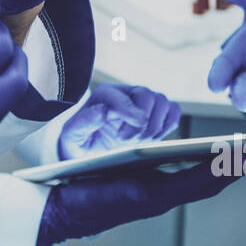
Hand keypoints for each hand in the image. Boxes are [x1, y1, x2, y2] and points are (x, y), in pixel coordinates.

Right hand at [36, 163, 236, 245]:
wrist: (62, 214)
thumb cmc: (82, 203)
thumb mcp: (103, 195)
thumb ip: (124, 191)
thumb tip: (147, 187)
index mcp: (153, 197)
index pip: (199, 182)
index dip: (225, 168)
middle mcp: (159, 197)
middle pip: (206, 183)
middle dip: (233, 168)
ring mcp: (155, 194)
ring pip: (199, 182)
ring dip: (222, 169)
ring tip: (243, 153)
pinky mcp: (148, 188)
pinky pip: (186, 179)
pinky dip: (204, 169)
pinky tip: (210, 157)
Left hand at [58, 84, 180, 160]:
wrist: (90, 150)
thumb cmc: (80, 141)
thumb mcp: (72, 135)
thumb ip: (83, 122)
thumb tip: (102, 111)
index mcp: (104, 96)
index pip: (121, 97)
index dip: (127, 113)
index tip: (124, 136)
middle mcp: (126, 95)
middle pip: (147, 95)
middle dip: (141, 122)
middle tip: (127, 140)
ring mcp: (143, 104)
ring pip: (162, 102)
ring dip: (156, 125)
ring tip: (141, 141)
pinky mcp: (157, 116)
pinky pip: (173, 112)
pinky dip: (168, 125)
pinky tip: (153, 139)